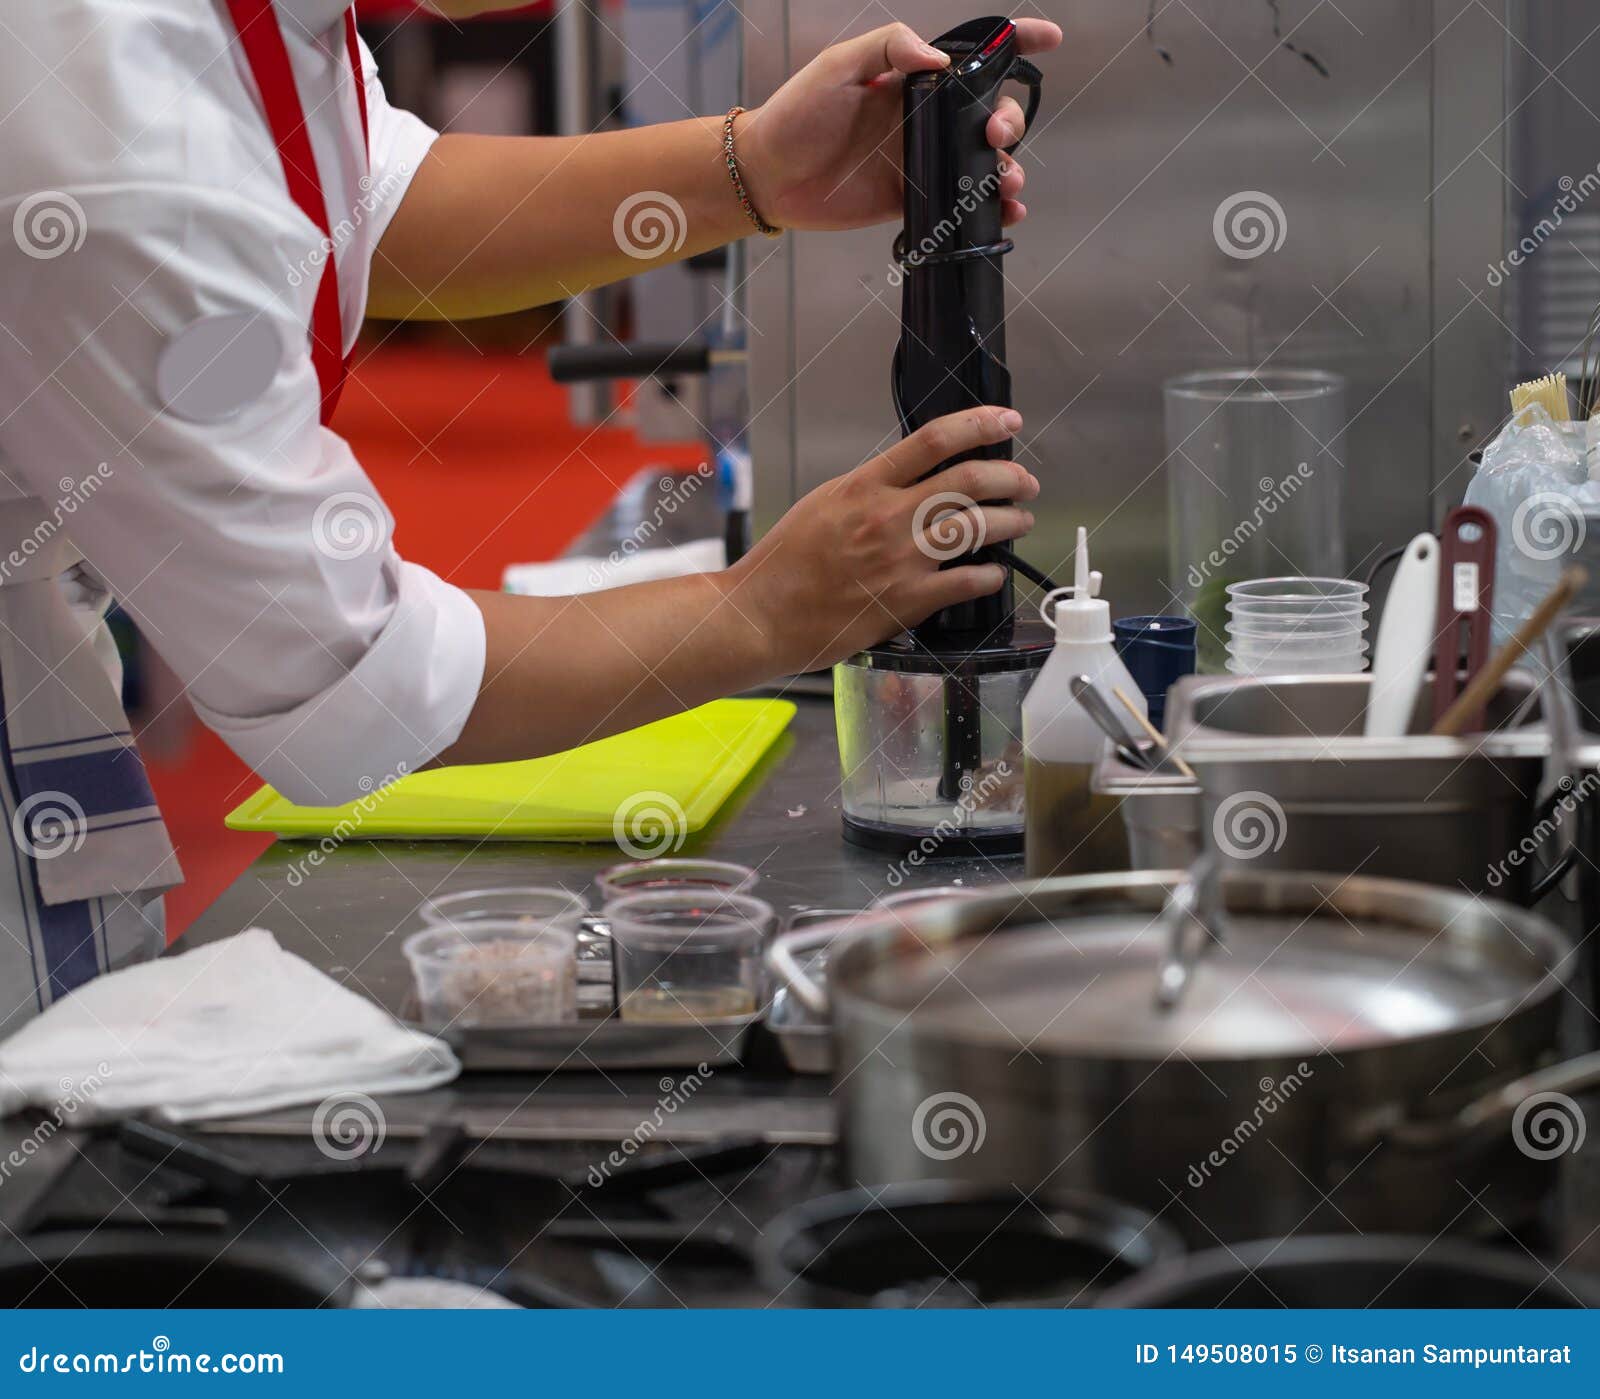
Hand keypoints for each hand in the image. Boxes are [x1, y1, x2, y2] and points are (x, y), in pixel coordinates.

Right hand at [727, 407, 1039, 672]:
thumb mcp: (823, 504)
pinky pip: (966, 581)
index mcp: (865, 486)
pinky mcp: (907, 601)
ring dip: (1011, 520)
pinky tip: (994, 572)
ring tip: (1021, 520)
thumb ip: (868, 490)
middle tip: (1024, 481)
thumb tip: (908, 481)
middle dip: (1010, 477)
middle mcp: (888, 517)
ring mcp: (901, 560)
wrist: (763, 614)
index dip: (980, 424)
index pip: (935, 440)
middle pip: (969, 481)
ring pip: (977, 527)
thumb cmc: (783, 564)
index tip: (1006, 421)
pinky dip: (989, 574)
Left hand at [736, 20, 1062, 232]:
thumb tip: (940, 59)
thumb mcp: (839, 66)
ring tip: (1006, 182)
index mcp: (912, 80)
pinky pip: (958, 204)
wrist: (767, 176)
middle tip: (996, 137)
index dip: (1016, 43)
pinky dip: (988, 210)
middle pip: (989, 114)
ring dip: (1006, 170)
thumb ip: (889, 49)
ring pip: (981, 163)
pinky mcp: (911, 200)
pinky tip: (1003, 214)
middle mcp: (923, 118)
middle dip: (1009, 121)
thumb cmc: (796, 114)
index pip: (972, 55)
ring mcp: (920, 160)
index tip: (1048, 39)